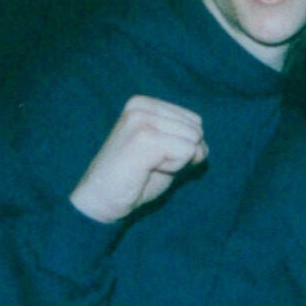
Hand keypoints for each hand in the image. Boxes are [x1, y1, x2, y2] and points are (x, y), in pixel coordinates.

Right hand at [68, 95, 207, 222]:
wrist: (100, 202)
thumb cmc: (133, 180)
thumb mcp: (164, 153)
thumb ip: (185, 141)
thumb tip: (204, 145)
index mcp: (144, 103)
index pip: (194, 121)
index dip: (183, 147)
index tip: (153, 157)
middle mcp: (141, 106)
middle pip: (196, 129)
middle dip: (182, 154)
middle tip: (150, 164)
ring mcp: (141, 119)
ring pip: (193, 140)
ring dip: (177, 161)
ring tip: (147, 166)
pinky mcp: (144, 137)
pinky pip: (187, 152)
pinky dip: (174, 167)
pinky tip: (147, 170)